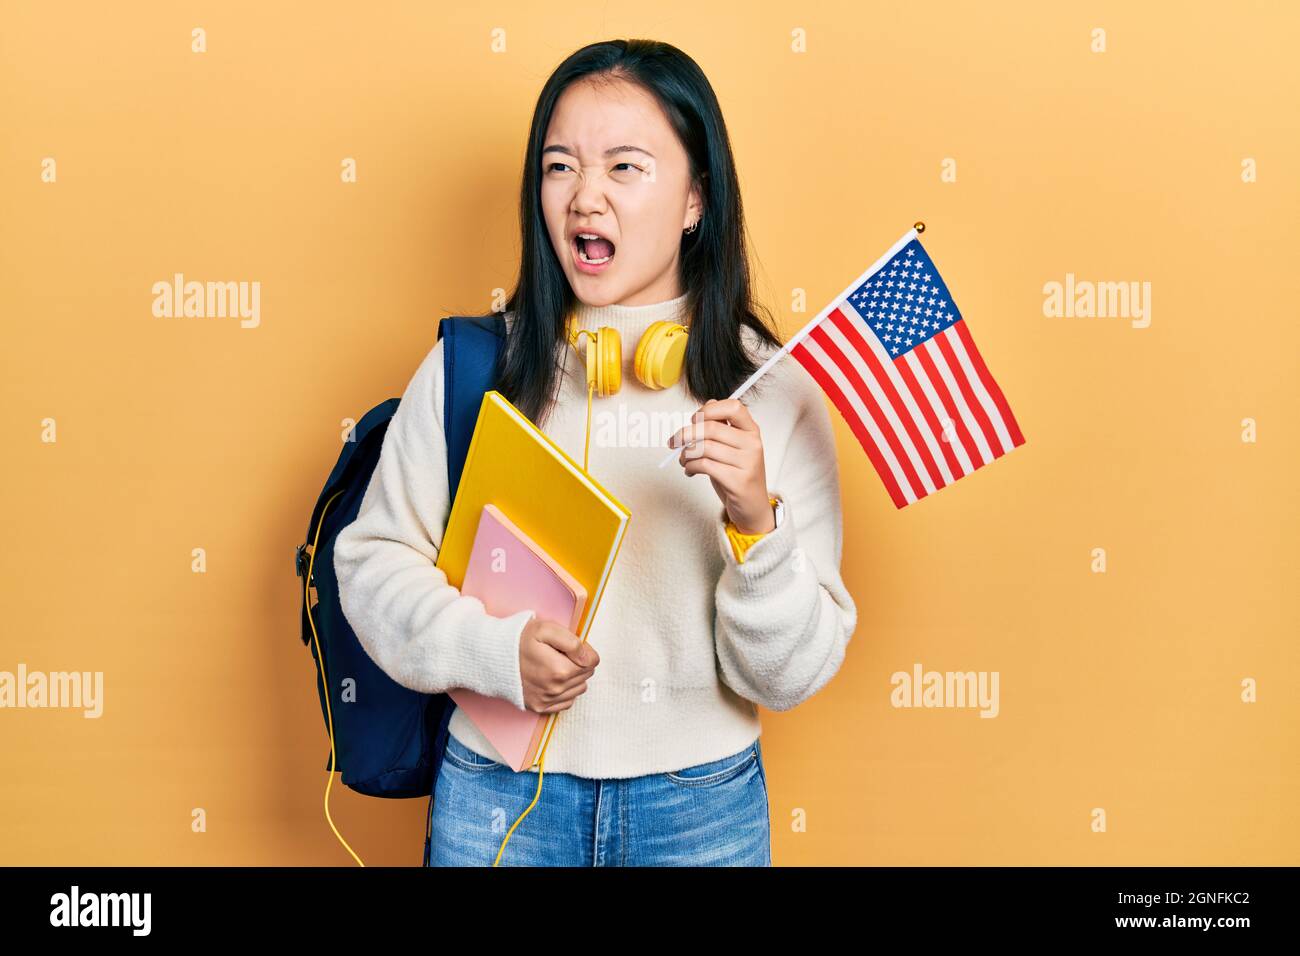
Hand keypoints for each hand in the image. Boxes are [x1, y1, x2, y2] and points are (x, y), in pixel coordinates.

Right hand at [518, 616, 598, 714]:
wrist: (491, 658)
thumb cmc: (518, 640)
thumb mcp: (545, 630)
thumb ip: (572, 642)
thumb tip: (588, 656)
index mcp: (560, 670)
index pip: (592, 661)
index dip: (584, 650)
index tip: (571, 646)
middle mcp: (555, 690)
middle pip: (586, 675)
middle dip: (578, 662)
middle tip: (560, 653)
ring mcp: (547, 701)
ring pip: (579, 689)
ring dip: (573, 677)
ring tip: (554, 665)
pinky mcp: (540, 707)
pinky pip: (566, 702)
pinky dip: (564, 691)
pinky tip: (551, 679)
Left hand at [667, 398, 775, 534]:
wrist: (752, 507)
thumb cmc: (737, 474)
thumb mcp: (731, 448)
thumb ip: (720, 428)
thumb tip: (701, 411)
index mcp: (751, 431)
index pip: (733, 406)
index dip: (709, 410)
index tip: (694, 420)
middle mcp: (752, 444)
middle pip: (711, 428)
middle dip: (685, 434)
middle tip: (674, 442)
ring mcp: (747, 463)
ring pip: (704, 448)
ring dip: (686, 454)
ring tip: (684, 460)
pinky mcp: (738, 481)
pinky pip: (704, 465)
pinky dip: (690, 467)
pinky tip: (690, 471)